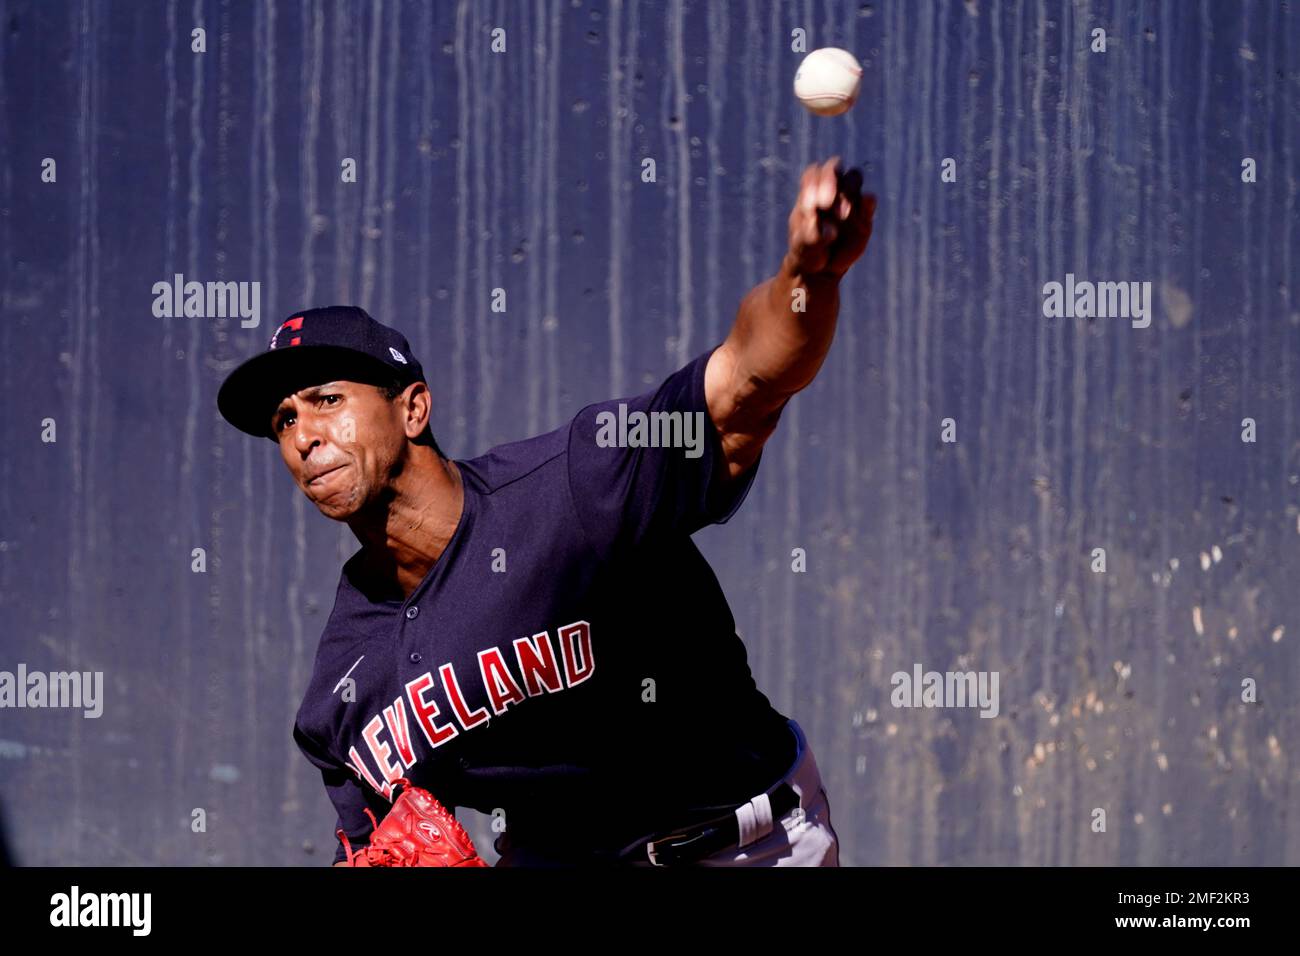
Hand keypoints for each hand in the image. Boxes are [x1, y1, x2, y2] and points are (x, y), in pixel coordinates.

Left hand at [784, 155, 876, 281]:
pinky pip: (870, 199)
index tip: (812, 205)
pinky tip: (862, 214)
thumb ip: (811, 237)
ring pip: (854, 178)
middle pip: (835, 167)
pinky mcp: (864, 214)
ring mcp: (849, 200)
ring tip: (841, 215)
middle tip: (825, 204)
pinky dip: (868, 201)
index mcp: (810, 193)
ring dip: (848, 191)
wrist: (822, 269)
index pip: (813, 173)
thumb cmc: (807, 252)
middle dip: (831, 179)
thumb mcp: (803, 248)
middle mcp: (831, 191)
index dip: (814, 182)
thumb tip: (830, 230)